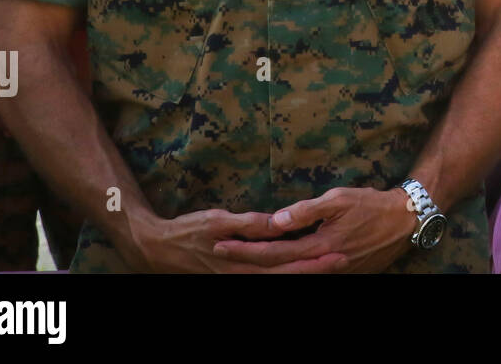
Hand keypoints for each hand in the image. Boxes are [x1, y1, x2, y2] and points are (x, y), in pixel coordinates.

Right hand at [125, 207, 343, 272]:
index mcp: (242, 264)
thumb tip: (276, 223)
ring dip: (302, 273)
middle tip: (344, 261)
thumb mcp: (217, 220)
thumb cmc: (186, 231)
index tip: (337, 254)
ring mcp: (238, 280)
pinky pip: (263, 279)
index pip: (285, 265)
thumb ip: (248, 224)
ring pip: (276, 279)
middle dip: (315, 270)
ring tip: (330, 266)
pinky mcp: (234, 277)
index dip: (312, 262)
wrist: (156, 249)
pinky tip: (297, 268)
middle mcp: (243, 277)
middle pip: (286, 277)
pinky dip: (282, 274)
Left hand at [212, 186, 415, 273]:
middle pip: (277, 269)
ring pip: (292, 275)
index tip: (222, 243)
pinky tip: (275, 266)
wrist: (404, 222)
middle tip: (220, 253)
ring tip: (241, 261)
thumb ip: (307, 210)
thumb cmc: (371, 205)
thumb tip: (276, 220)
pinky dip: (286, 271)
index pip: (275, 251)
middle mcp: (323, 265)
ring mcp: (332, 272)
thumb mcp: (339, 199)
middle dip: (247, 262)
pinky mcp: (340, 273)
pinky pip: (307, 274)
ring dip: (265, 269)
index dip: (246, 249)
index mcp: (320, 246)